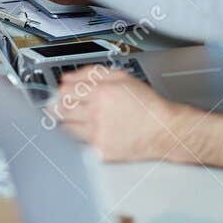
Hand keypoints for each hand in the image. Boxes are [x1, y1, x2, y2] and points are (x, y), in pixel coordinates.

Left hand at [54, 68, 180, 161]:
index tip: (63, 91)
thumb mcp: (123, 77)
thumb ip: (92, 72)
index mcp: (101, 93)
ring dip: (68, 121)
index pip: (65, 90)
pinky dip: (83, 136)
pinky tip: (94, 130)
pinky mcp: (100, 150)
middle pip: (60, 109)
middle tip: (62, 105)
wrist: (164, 130)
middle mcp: (96, 114)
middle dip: (58, 106)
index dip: (62, 90)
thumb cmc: (147, 104)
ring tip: (82, 118)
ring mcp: (97, 134)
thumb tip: (69, 76)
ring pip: (66, 127)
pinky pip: (81, 142)